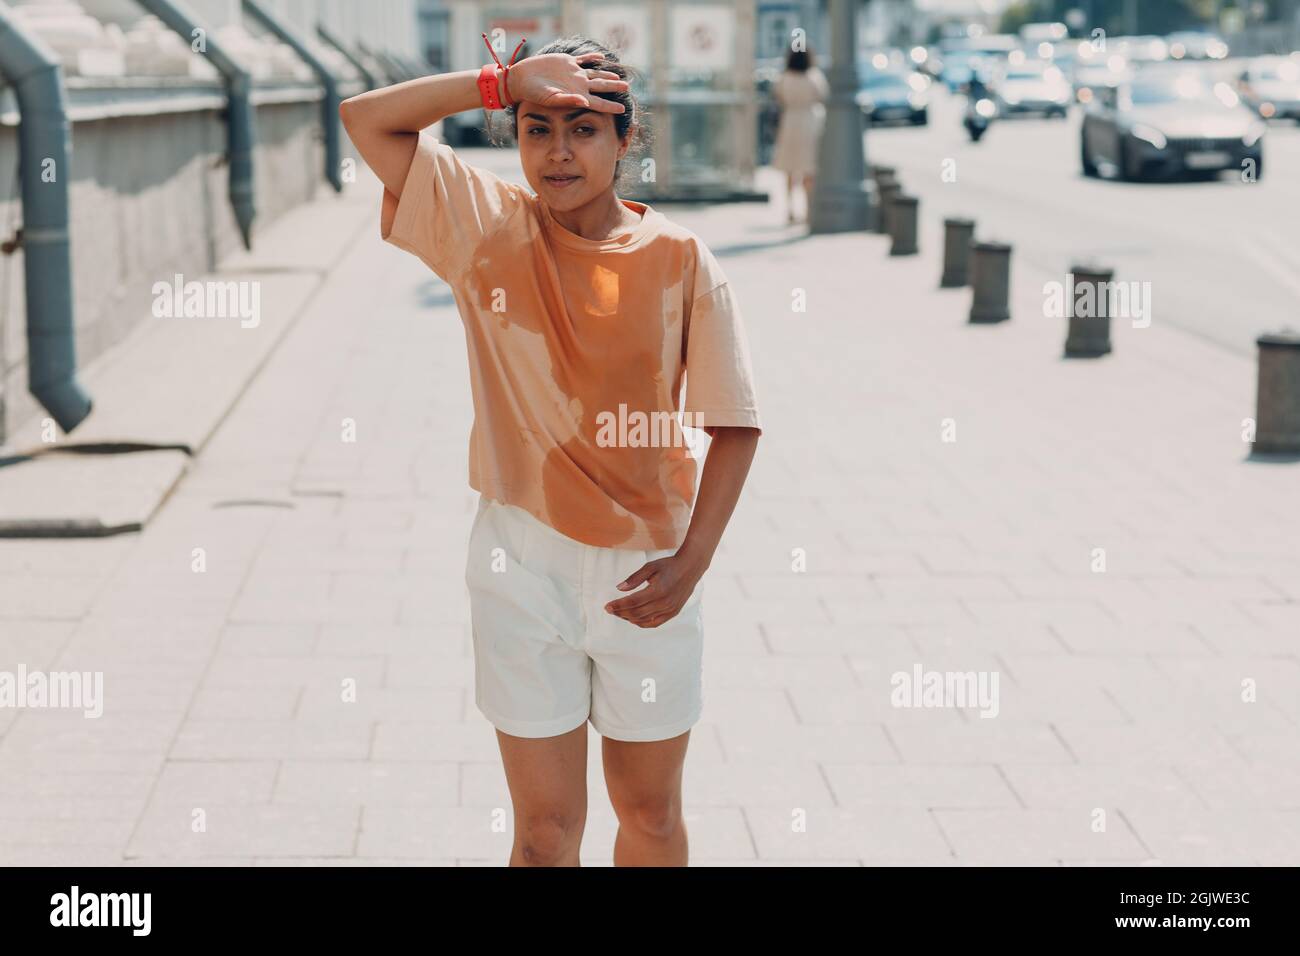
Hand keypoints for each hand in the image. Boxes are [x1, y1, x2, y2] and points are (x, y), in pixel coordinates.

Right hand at [506, 52, 628, 113]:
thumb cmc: (534, 93)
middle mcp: (577, 84)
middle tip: (628, 88)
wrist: (522, 79)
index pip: (598, 102)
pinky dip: (592, 58)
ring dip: (607, 74)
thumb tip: (585, 102)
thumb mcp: (552, 99)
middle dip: (614, 87)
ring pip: (595, 73)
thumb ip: (568, 100)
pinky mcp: (566, 61)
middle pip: (601, 86)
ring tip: (618, 76)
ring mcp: (573, 72)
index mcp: (576, 95)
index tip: (623, 109)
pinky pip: (583, 59)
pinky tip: (601, 58)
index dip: (611, 106)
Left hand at [604, 553, 704, 628]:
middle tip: (610, 610)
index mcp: (658, 590)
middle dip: (620, 612)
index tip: (607, 606)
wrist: (690, 568)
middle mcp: (664, 602)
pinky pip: (654, 623)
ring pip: (644, 620)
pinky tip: (633, 619)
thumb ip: (634, 578)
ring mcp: (670, 609)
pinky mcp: (673, 612)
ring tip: (620, 613)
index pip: (633, 602)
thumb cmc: (669, 565)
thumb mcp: (650, 567)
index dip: (618, 605)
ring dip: (629, 618)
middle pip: (636, 613)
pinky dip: (642, 623)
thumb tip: (619, 588)